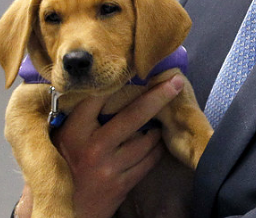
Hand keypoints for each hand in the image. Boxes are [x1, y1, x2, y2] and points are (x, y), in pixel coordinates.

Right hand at [16, 76, 185, 217]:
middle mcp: (93, 148)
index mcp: (74, 133)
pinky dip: (155, 150)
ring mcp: (110, 167)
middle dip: (158, 96)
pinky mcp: (122, 184)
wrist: (61, 210)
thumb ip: (80, 119)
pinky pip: (149, 161)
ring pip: (147, 140)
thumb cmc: (62, 168)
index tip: (138, 69)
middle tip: (176, 81)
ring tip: (160, 122)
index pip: (99, 99)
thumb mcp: (61, 140)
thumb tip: (106, 88)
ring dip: (157, 130)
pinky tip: (155, 144)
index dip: (120, 83)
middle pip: (134, 115)